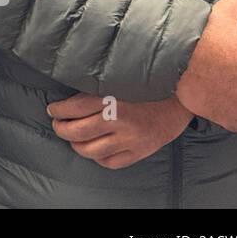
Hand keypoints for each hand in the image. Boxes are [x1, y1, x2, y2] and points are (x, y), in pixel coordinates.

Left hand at [48, 93, 190, 168]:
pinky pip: (111, 162)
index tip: (52, 110)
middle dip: (61, 129)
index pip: (72, 108)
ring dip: (77, 145)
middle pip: (76, 131)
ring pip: (90, 150)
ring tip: (74, 139)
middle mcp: (117, 119)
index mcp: (109, 96)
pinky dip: (99, 158)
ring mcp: (129, 138)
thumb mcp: (120, 75)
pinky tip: (96, 150)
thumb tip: (70, 89)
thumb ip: (97, 83)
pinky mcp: (140, 150)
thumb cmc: (150, 80)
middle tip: (58, 124)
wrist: (184, 93)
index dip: (57, 111)